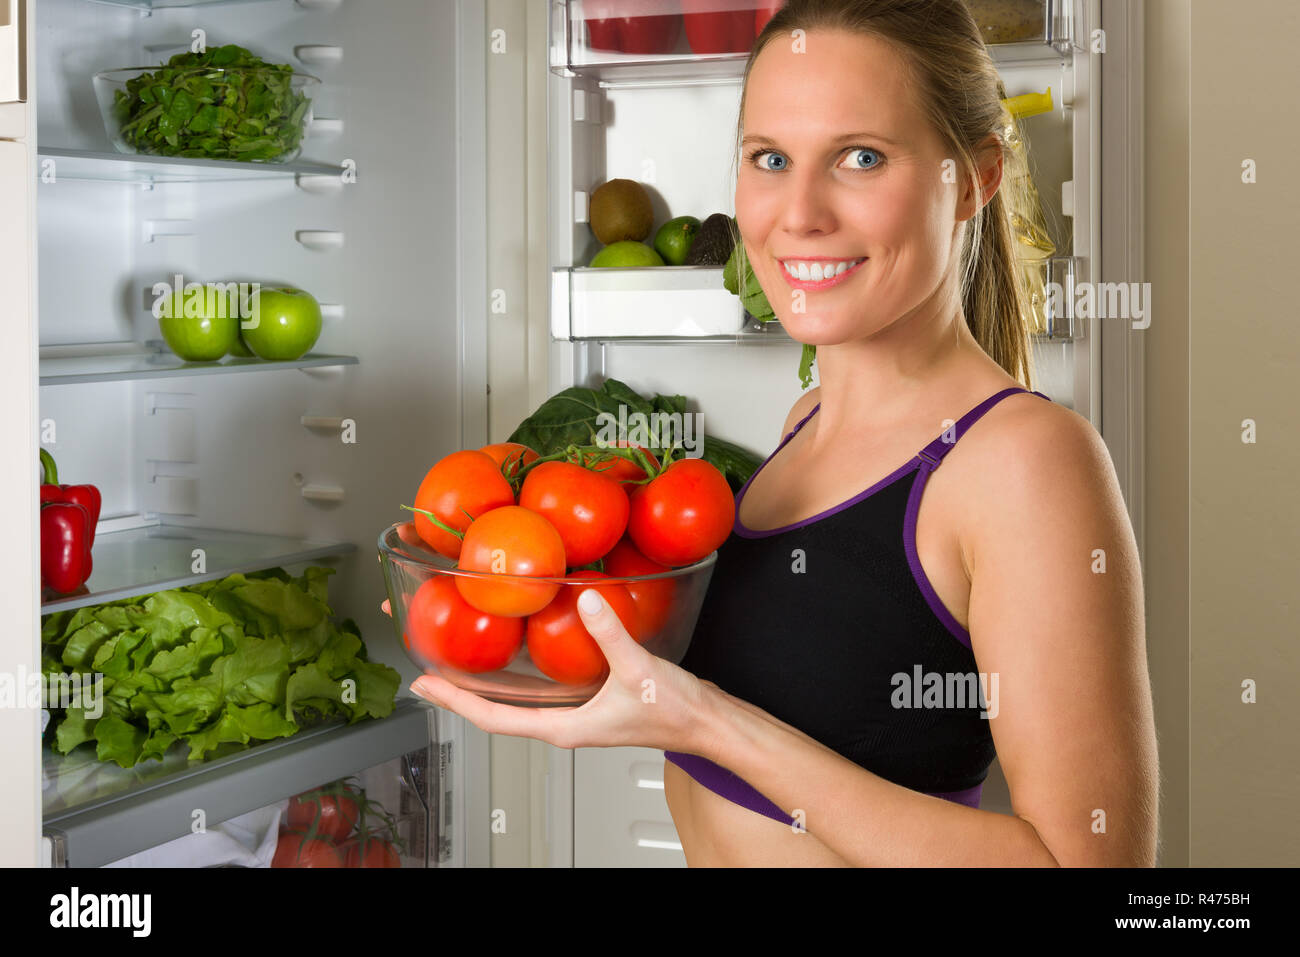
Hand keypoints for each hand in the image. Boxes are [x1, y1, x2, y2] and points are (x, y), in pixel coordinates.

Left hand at [395, 588, 715, 753]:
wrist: (705, 722)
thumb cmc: (675, 711)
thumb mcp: (639, 670)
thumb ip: (610, 635)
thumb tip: (585, 601)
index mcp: (564, 728)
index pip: (496, 719)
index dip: (457, 702)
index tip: (427, 687)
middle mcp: (562, 725)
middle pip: (496, 713)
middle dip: (458, 696)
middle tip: (425, 675)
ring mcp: (573, 715)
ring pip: (515, 704)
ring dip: (482, 688)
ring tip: (454, 668)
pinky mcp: (586, 702)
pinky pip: (537, 693)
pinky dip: (515, 677)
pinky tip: (511, 659)